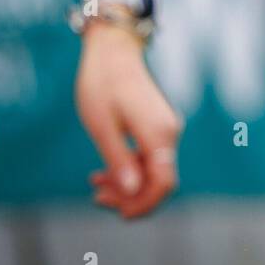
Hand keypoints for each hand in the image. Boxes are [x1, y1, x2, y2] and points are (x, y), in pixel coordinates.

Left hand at [76, 20, 182, 217]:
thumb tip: (130, 193)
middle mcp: (169, 134)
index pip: (163, 183)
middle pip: (159, 181)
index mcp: (159, 135)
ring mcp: (166, 129)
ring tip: (95, 185)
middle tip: (96, 198)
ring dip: (127, 184)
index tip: (118, 214)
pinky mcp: (158, 125)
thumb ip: (118, 161)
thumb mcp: (102, 126)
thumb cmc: (102, 84)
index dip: (144, 205)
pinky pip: (149, 157)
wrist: (113, 50)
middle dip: (131, 197)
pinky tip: (105, 171)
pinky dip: (130, 168)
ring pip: (153, 170)